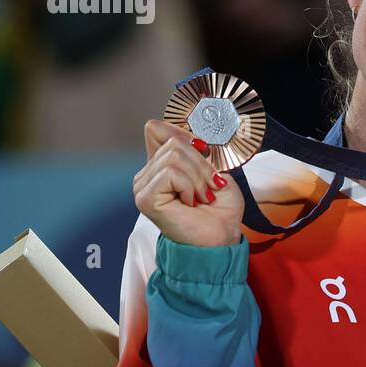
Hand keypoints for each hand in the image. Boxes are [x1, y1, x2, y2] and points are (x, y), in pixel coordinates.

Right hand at [134, 119, 244, 246]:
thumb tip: (190, 135)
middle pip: (173, 142)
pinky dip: (190, 186)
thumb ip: (196, 148)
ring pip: (174, 156)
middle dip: (201, 164)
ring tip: (201, 197)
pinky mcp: (145, 197)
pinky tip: (191, 202)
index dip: (184, 136)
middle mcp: (147, 175)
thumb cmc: (220, 209)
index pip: (157, 129)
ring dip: (198, 178)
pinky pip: (171, 173)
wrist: (222, 237)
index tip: (205, 153)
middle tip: (209, 187)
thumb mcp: (214, 168)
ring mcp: (143, 186)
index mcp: (160, 166)